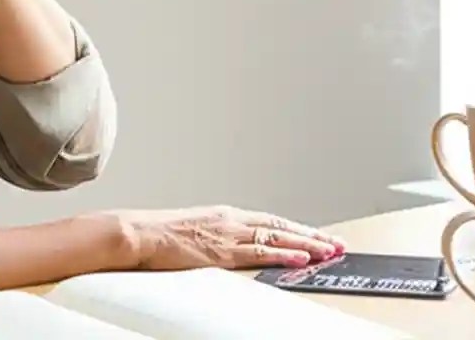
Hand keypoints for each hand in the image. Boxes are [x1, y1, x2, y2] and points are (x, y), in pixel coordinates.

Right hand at [103, 205, 345, 271]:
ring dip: (307, 245)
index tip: (317, 237)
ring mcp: (227, 235)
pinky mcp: (221, 251)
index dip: (296, 230)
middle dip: (312, 237)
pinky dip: (284, 255)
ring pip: (277, 238)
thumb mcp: (192, 230)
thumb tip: (227, 248)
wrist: (136, 232)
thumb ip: (214, 237)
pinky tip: (302, 258)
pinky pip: (259, 253)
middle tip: (338, 245)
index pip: (270, 222)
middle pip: (281, 227)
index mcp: (225, 216)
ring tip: (331, 252)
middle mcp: (231, 221)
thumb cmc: (156, 234)